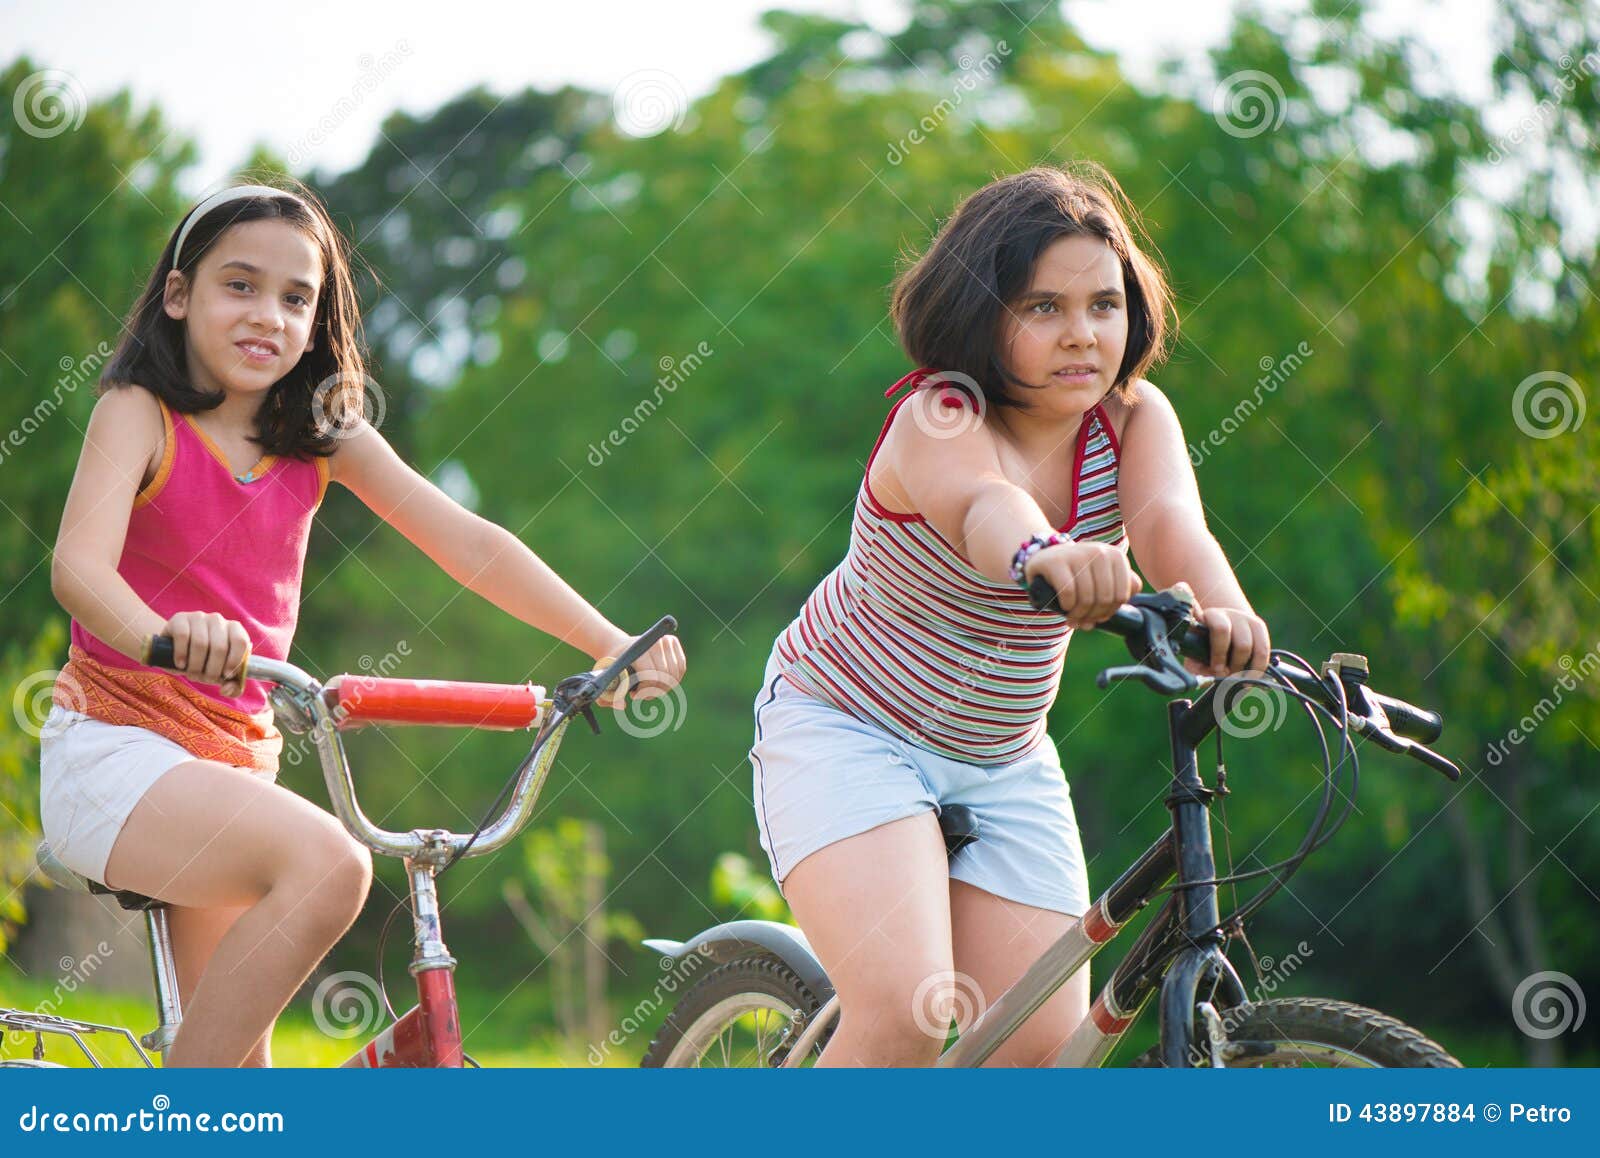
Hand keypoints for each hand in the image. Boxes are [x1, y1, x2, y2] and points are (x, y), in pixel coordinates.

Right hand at [162, 611, 251, 696]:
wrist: (176, 647)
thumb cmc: (205, 661)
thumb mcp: (220, 673)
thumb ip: (232, 686)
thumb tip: (226, 689)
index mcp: (235, 629)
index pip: (241, 642)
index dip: (234, 662)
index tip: (225, 676)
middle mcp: (218, 620)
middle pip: (219, 647)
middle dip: (211, 670)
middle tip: (203, 679)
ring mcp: (199, 617)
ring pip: (201, 644)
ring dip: (195, 665)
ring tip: (191, 673)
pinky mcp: (180, 619)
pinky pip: (183, 636)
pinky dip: (181, 654)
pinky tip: (181, 664)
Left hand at [592, 630, 685, 708]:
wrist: (620, 647)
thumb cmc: (613, 665)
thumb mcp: (608, 680)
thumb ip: (612, 695)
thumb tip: (622, 706)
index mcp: (639, 649)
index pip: (653, 676)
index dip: (646, 691)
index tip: (634, 695)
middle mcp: (655, 642)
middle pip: (665, 678)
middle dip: (654, 691)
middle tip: (642, 694)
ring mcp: (666, 640)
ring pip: (674, 675)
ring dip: (664, 688)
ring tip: (649, 689)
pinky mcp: (673, 642)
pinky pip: (681, 668)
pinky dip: (673, 679)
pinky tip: (661, 682)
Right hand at [1025, 541, 1141, 630]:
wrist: (1047, 555)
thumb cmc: (1080, 572)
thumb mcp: (1104, 575)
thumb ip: (1123, 585)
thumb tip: (1127, 597)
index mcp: (1116, 556)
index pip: (1121, 596)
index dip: (1110, 612)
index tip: (1099, 616)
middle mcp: (1099, 552)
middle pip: (1104, 599)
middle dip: (1094, 615)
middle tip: (1084, 620)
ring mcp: (1077, 554)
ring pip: (1087, 598)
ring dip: (1079, 615)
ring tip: (1073, 617)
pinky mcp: (1056, 561)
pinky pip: (1068, 593)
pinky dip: (1068, 606)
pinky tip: (1065, 607)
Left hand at [1184, 602, 1270, 677]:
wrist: (1217, 628)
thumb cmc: (1202, 643)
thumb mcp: (1195, 652)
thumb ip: (1196, 664)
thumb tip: (1208, 676)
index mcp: (1212, 616)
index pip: (1221, 629)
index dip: (1219, 653)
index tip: (1216, 669)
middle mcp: (1231, 614)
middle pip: (1242, 643)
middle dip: (1235, 666)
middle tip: (1228, 677)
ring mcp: (1248, 619)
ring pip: (1257, 648)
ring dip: (1248, 669)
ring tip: (1238, 678)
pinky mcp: (1259, 627)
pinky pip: (1265, 651)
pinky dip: (1259, 668)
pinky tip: (1251, 676)